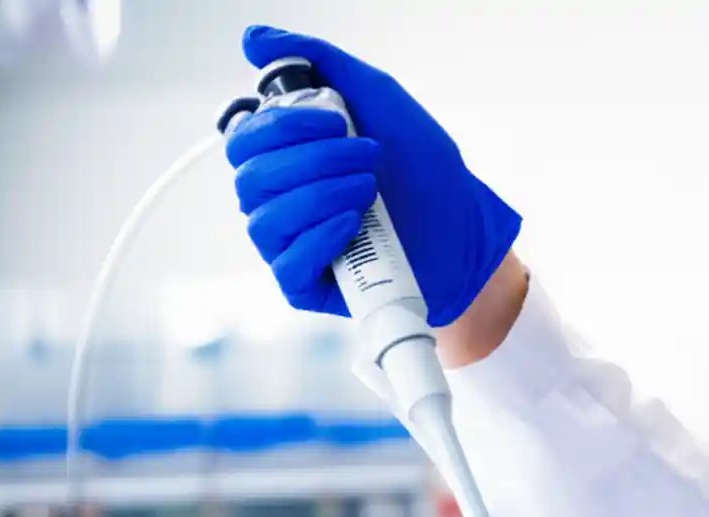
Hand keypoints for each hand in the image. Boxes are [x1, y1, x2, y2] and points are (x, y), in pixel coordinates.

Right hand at [225, 25, 520, 325]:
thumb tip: (252, 39)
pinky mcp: (308, 285)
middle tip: (368, 157)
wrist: (466, 225)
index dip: (279, 127)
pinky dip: (319, 238)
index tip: (335, 120)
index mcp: (284, 156)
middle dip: (313, 161)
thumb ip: (317, 62)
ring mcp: (290, 244)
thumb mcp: (376, 96)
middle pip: (250, 179)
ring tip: (371, 189)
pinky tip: (355, 224)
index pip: (243, 140)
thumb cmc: (421, 166)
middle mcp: (278, 199)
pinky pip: (287, 265)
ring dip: (321, 196)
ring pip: (265, 220)